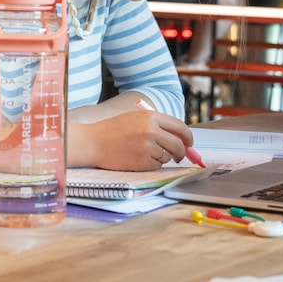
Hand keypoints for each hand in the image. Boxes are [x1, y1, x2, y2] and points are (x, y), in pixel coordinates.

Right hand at [67, 110, 193, 170]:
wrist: (93, 142)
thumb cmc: (112, 130)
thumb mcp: (135, 119)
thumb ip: (157, 126)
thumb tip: (180, 139)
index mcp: (150, 116)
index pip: (180, 127)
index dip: (188, 137)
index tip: (189, 143)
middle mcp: (151, 131)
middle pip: (178, 144)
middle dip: (181, 152)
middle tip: (179, 156)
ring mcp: (147, 147)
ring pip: (167, 157)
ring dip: (162, 158)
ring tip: (145, 153)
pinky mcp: (142, 161)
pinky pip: (157, 166)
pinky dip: (152, 164)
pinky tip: (138, 159)